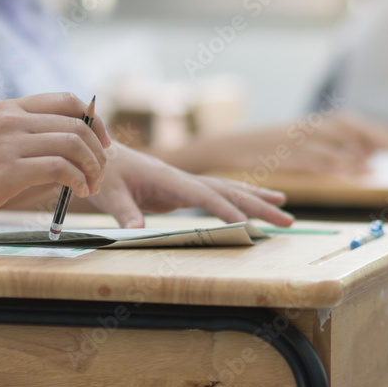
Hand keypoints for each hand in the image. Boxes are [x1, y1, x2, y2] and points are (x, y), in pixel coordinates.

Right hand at [0, 93, 110, 228]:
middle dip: (99, 149)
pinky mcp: (7, 169)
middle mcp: (10, 119)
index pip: (67, 100)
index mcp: (8, 108)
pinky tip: (79, 191)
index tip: (103, 143)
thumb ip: (29, 145)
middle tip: (102, 171)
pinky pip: (60, 167)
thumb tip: (74, 160)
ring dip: (93, 167)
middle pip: (77, 123)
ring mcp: (8, 142)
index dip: (94, 119)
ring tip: (92, 185)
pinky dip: (78, 179)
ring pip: (73, 143)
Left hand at [88, 144, 294, 227]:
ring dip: (256, 198)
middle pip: (228, 190)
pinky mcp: (183, 190)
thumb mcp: (110, 194)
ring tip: (284, 206)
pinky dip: (239, 198)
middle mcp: (183, 178)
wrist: (101, 156)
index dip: (225, 209)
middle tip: (286, 220)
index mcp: (168, 178)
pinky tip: (253, 205)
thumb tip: (137, 231)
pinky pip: (218, 194)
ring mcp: (186, 182)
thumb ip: (125, 212)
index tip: (246, 224)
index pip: (203, 196)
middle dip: (258, 205)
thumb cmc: (106, 174)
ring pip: (229, 188)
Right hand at [225, 112, 387, 175]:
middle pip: (347, 127)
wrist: (226, 147)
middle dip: (373, 139)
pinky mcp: (284, 157)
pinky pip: (312, 161)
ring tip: (374, 169)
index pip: (351, 121)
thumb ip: (324, 147)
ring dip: (354, 156)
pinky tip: (347, 175)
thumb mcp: (294, 142)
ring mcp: (295, 141)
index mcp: (311, 123)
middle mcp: (306, 127)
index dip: (377, 131)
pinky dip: (332, 167)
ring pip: (331, 144)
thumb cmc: (264, 150)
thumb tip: (360, 160)